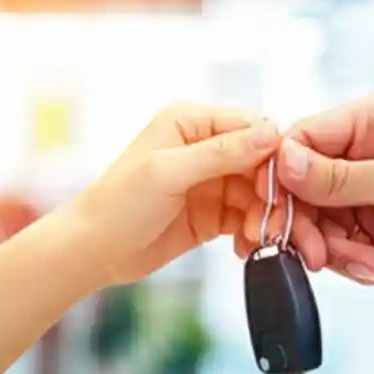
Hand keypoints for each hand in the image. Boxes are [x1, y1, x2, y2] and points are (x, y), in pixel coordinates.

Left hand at [68, 103, 279, 287]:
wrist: (92, 252)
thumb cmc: (117, 206)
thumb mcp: (168, 173)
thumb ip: (220, 152)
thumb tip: (270, 132)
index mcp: (190, 121)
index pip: (252, 126)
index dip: (273, 156)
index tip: (280, 189)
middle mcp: (204, 145)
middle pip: (261, 163)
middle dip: (273, 194)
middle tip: (276, 225)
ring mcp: (209, 180)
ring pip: (259, 193)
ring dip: (266, 218)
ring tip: (259, 241)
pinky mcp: (212, 212)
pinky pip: (247, 218)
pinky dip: (254, 232)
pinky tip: (246, 248)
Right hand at [247, 88, 373, 315]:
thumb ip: (338, 178)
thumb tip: (282, 161)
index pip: (303, 140)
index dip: (287, 182)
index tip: (282, 220)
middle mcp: (371, 148)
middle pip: (307, 191)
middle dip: (321, 230)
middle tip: (326, 259)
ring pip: (326, 226)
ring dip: (350, 254)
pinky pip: (350, 248)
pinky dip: (370, 263)